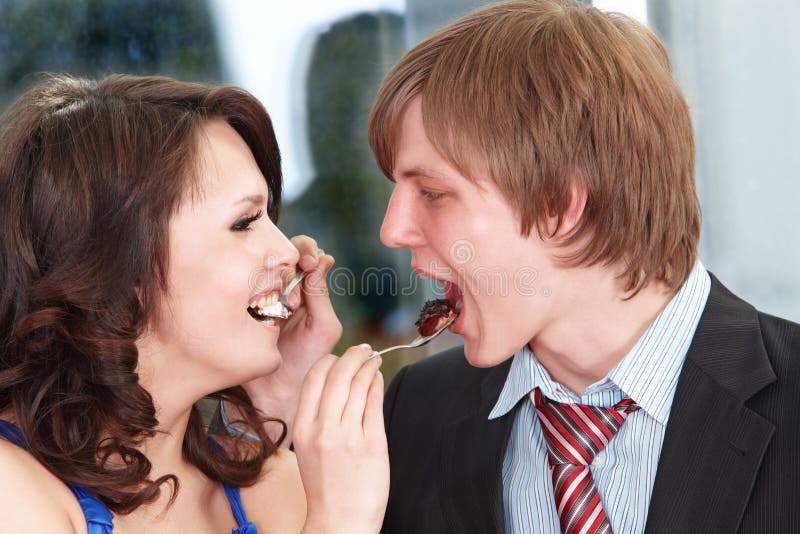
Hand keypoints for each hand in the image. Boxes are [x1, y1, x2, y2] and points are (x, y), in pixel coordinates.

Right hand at [242, 235, 341, 443]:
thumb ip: (321, 294)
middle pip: (277, 253)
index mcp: (304, 289)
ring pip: (256, 267)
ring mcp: (255, 296)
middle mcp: (279, 287)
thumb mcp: (324, 327)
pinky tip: (254, 307)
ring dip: (266, 276)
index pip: (304, 254)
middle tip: (292, 276)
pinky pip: (237, 288)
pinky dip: (245, 290)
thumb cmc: (308, 361)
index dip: (306, 251)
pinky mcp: (237, 308)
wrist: (279, 392)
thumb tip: (325, 259)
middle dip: (284, 259)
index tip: (308, 263)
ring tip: (274, 301)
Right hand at [293, 345, 388, 533]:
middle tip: (364, 349)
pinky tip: (379, 379)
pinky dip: (377, 385)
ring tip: (374, 360)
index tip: (340, 356)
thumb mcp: (310, 447)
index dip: (330, 360)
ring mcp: (348, 436)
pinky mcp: (372, 444)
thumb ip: (320, 415)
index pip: (314, 378)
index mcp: (303, 428)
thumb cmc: (326, 486)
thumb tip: (338, 379)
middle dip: (353, 355)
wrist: (339, 522)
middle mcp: (323, 429)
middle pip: (338, 375)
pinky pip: (374, 404)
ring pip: (359, 385)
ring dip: (369, 366)